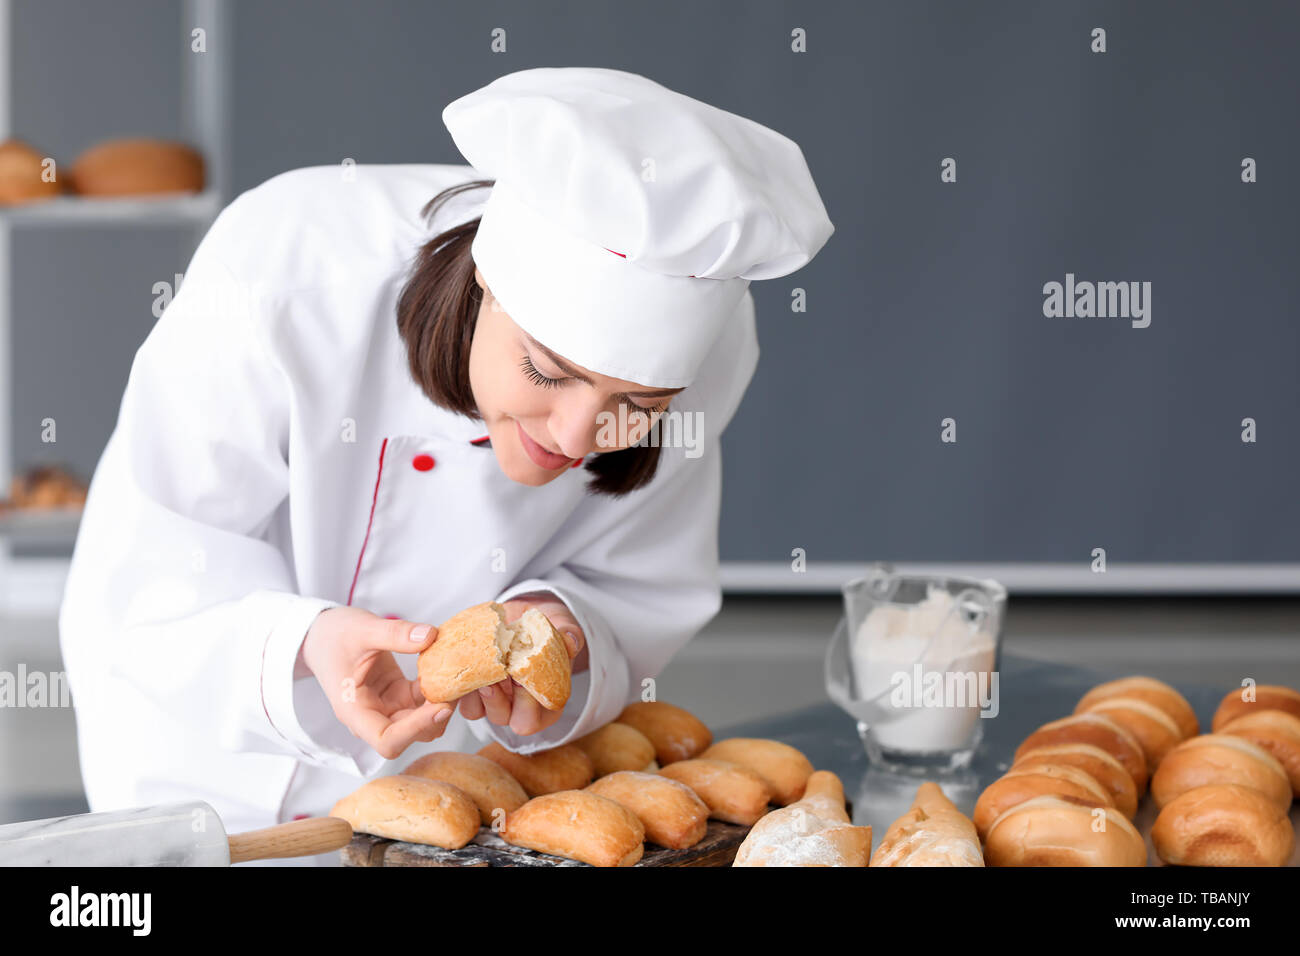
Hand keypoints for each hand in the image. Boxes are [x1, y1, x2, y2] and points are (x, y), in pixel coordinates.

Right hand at [299, 606, 451, 760]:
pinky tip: (447, 671)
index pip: (387, 740)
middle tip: (458, 688)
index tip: (441, 706)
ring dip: (440, 705)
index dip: (416, 729)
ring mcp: (387, 706)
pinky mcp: (398, 694)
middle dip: (435, 716)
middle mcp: (372, 716)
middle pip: (409, 735)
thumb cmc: (333, 635)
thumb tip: (430, 636)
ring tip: (456, 678)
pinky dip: (437, 690)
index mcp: (355, 711)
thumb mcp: (363, 629)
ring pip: (421, 722)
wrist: (322, 633)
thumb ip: (395, 634)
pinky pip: (423, 701)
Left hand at [457, 594, 585, 736]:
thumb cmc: (544, 626)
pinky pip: (462, 698)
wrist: (519, 616)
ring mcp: (495, 700)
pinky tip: (464, 661)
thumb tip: (570, 641)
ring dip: (477, 693)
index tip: (522, 677)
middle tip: (495, 677)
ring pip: (479, 712)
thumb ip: (569, 634)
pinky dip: (459, 684)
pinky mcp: (473, 690)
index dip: (529, 704)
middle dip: (499, 702)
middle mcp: (520, 706)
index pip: (538, 718)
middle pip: (507, 721)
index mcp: (547, 699)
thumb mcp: (562, 625)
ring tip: (478, 667)